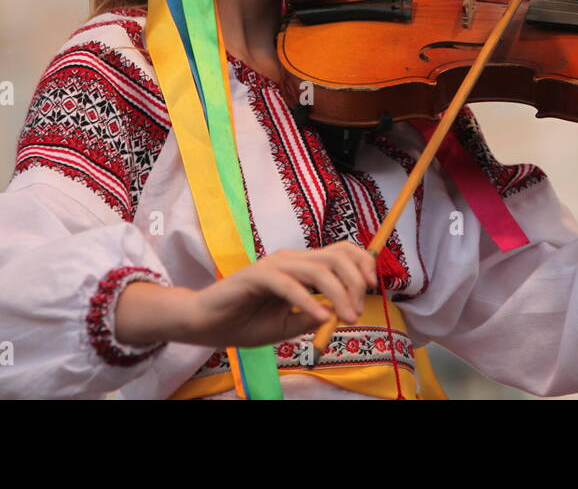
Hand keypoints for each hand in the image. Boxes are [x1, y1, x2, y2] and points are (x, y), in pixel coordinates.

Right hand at [179, 242, 377, 349]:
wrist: (204, 326)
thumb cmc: (244, 323)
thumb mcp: (287, 326)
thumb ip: (312, 317)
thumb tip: (341, 314)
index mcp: (299, 265)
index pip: (340, 251)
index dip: (361, 263)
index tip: (373, 288)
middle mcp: (289, 259)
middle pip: (335, 256)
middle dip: (355, 281)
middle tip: (357, 311)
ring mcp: (273, 265)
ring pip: (317, 269)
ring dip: (338, 293)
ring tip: (347, 316)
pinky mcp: (255, 276)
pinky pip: (289, 285)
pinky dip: (309, 301)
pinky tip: (321, 317)